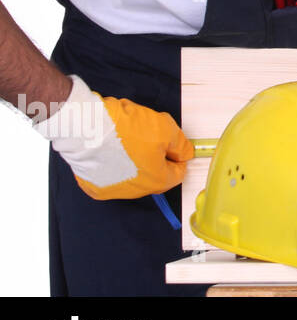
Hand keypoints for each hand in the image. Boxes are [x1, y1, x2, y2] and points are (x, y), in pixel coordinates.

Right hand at [35, 75, 193, 198]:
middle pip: (154, 176)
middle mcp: (136, 192)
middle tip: (147, 138)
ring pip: (132, 177)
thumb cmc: (125, 128)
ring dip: (134, 162)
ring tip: (126, 141)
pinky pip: (111, 177)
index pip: (177, 173)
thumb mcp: (166, 129)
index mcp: (157, 181)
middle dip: (155, 158)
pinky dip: (113, 165)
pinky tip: (110, 150)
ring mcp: (113, 191)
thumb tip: (185, 154)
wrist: (87, 127)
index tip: (172, 145)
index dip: (177, 156)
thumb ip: (181, 145)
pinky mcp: (94, 187)